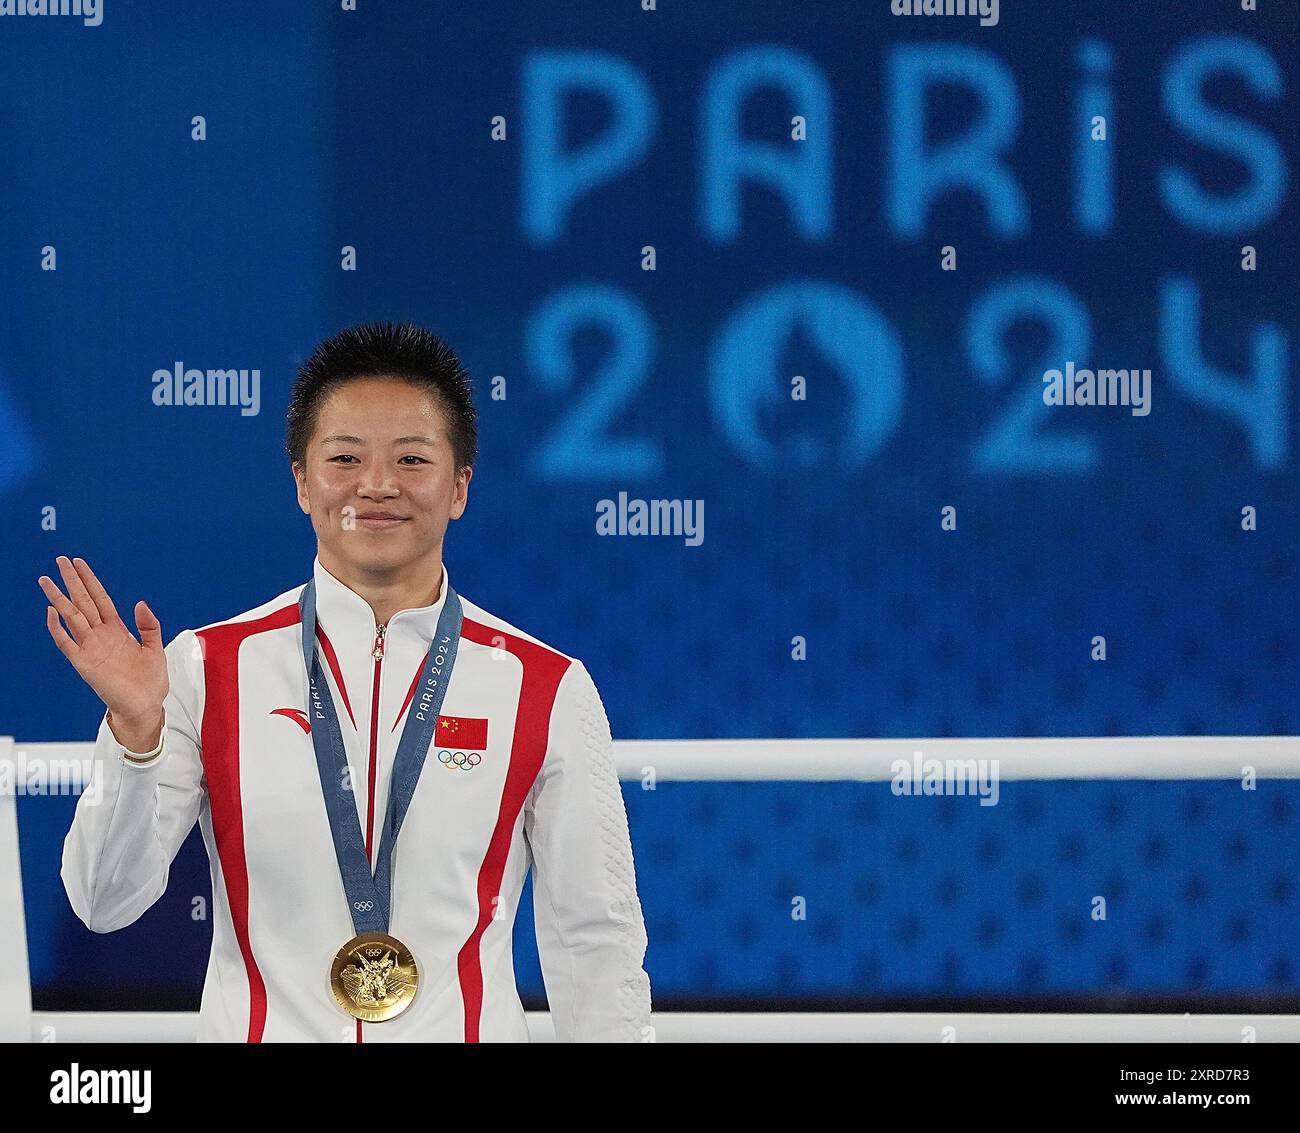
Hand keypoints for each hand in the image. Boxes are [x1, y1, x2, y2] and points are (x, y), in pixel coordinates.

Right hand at [39, 556, 168, 749]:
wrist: (145, 706)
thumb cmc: (150, 681)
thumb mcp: (155, 647)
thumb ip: (149, 625)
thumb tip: (140, 603)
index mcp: (118, 630)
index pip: (100, 599)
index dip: (90, 580)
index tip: (80, 563)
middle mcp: (101, 636)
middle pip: (83, 602)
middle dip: (72, 581)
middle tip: (60, 561)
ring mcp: (91, 648)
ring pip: (72, 618)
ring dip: (59, 599)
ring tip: (47, 581)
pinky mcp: (85, 664)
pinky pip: (67, 643)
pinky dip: (58, 629)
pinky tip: (52, 612)